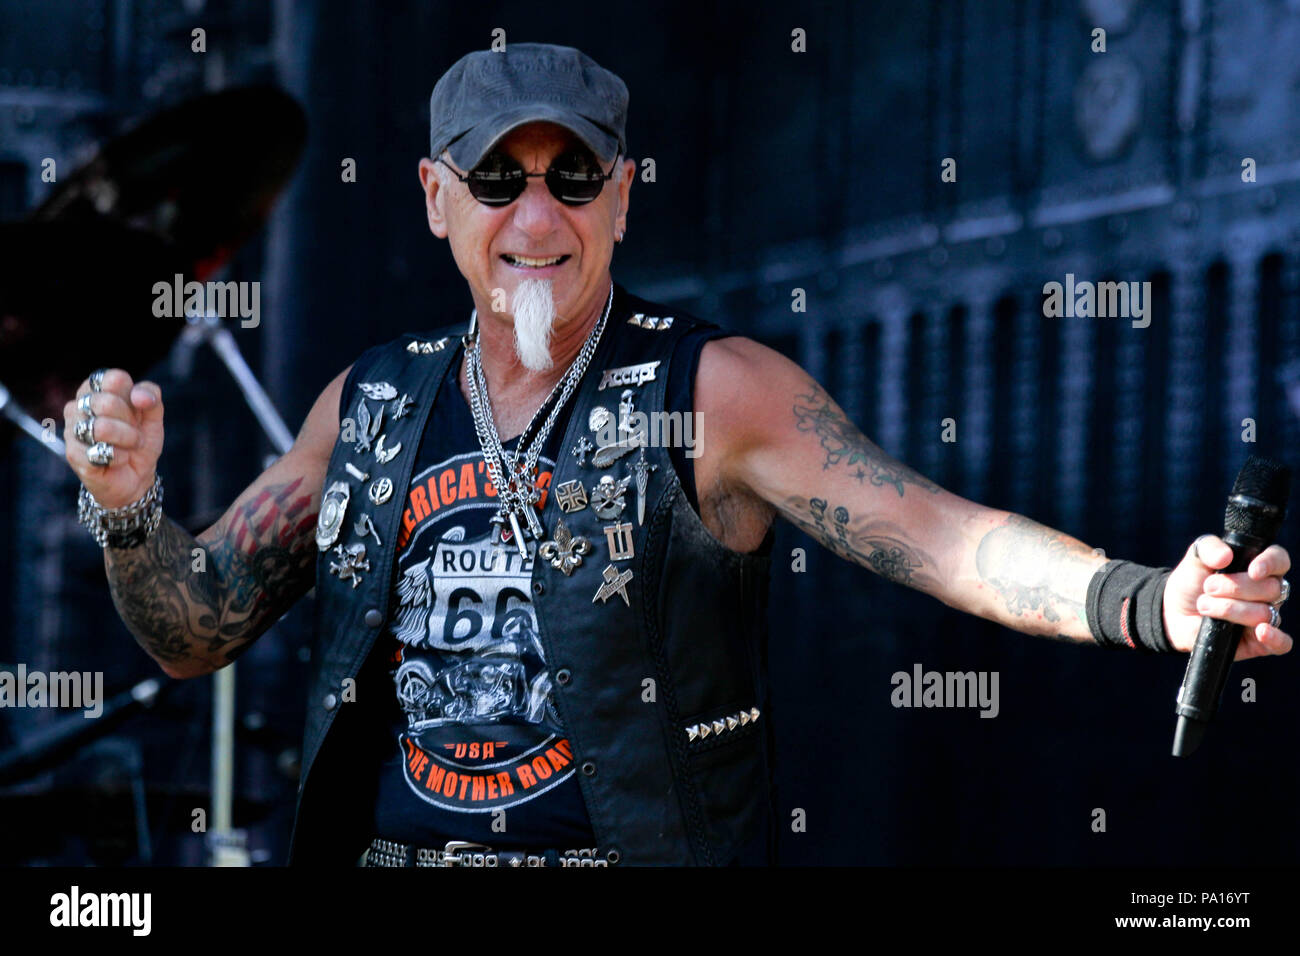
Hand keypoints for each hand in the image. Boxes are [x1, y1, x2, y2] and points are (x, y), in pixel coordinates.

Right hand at [62, 369, 164, 508]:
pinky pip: (102, 451)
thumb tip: (139, 396)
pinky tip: (118, 460)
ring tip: (129, 446)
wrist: (135, 476)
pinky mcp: (73, 454)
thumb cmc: (139, 440)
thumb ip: (151, 396)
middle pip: (107, 403)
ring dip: (128, 440)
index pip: (114, 378)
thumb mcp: (153, 416)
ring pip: (102, 427)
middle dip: (131, 422)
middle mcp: (78, 405)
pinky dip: (119, 457)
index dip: (133, 396)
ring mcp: (71, 430)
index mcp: (96, 389)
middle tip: (135, 433)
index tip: (138, 409)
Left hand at [1163, 535, 1291, 660]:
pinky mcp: (1259, 642)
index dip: (1270, 563)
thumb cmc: (1191, 582)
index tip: (1253, 570)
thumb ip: (1209, 548)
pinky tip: (1260, 632)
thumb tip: (1226, 556)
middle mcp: (1267, 593)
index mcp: (1259, 567)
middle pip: (1271, 588)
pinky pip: (1282, 644)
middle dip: (1235, 587)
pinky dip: (1275, 639)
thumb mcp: (1195, 559)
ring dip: (1230, 609)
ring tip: (1205, 605)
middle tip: (1208, 587)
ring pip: (1265, 613)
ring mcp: (1265, 617)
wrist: (1174, 612)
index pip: (1279, 560)